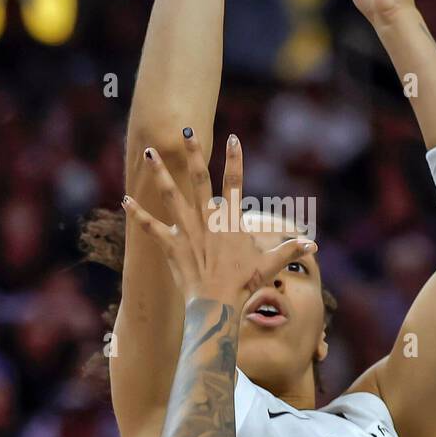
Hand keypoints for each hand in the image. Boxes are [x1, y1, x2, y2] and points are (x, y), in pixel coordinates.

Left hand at [121, 130, 314, 308]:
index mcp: (230, 220)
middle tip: (187, 131)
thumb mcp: (268, 265)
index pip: (235, 183)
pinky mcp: (171, 245)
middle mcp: (208, 219)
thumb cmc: (244, 286)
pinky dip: (138, 214)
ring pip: (172, 195)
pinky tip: (124, 200)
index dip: (235, 159)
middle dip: (194, 153)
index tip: (233, 139)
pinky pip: (151, 227)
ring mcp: (187, 230)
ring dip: (160, 172)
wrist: (217, 305)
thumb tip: (311, 243)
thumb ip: (288, 250)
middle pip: (200, 179)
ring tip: (150, 151)